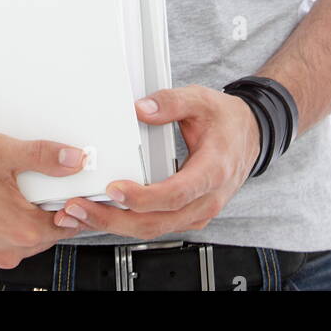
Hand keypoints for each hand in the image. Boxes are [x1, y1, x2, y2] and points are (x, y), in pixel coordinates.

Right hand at [0, 128, 89, 278]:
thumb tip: (72, 159)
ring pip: (9, 244)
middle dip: (36, 211)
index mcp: (18, 229)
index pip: (64, 225)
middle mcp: (0, 253)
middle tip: (23, 182)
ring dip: (8, 222)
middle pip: (36, 235)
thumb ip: (43, 156)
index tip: (68, 192)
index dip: (69, 205)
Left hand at [54, 86, 261, 238]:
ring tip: (80, 215)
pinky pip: (156, 226)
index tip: (115, 189)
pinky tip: (102, 216)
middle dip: (114, 219)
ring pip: (153, 229)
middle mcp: (206, 200)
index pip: (175, 194)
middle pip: (156, 221)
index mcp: (212, 171)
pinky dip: (126, 224)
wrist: (250, 136)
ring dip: (114, 226)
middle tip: (80, 209)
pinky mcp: (188, 215)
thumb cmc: (226, 121)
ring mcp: (197, 212)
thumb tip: (141, 109)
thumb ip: (171, 102)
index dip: (143, 196)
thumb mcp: (201, 100)